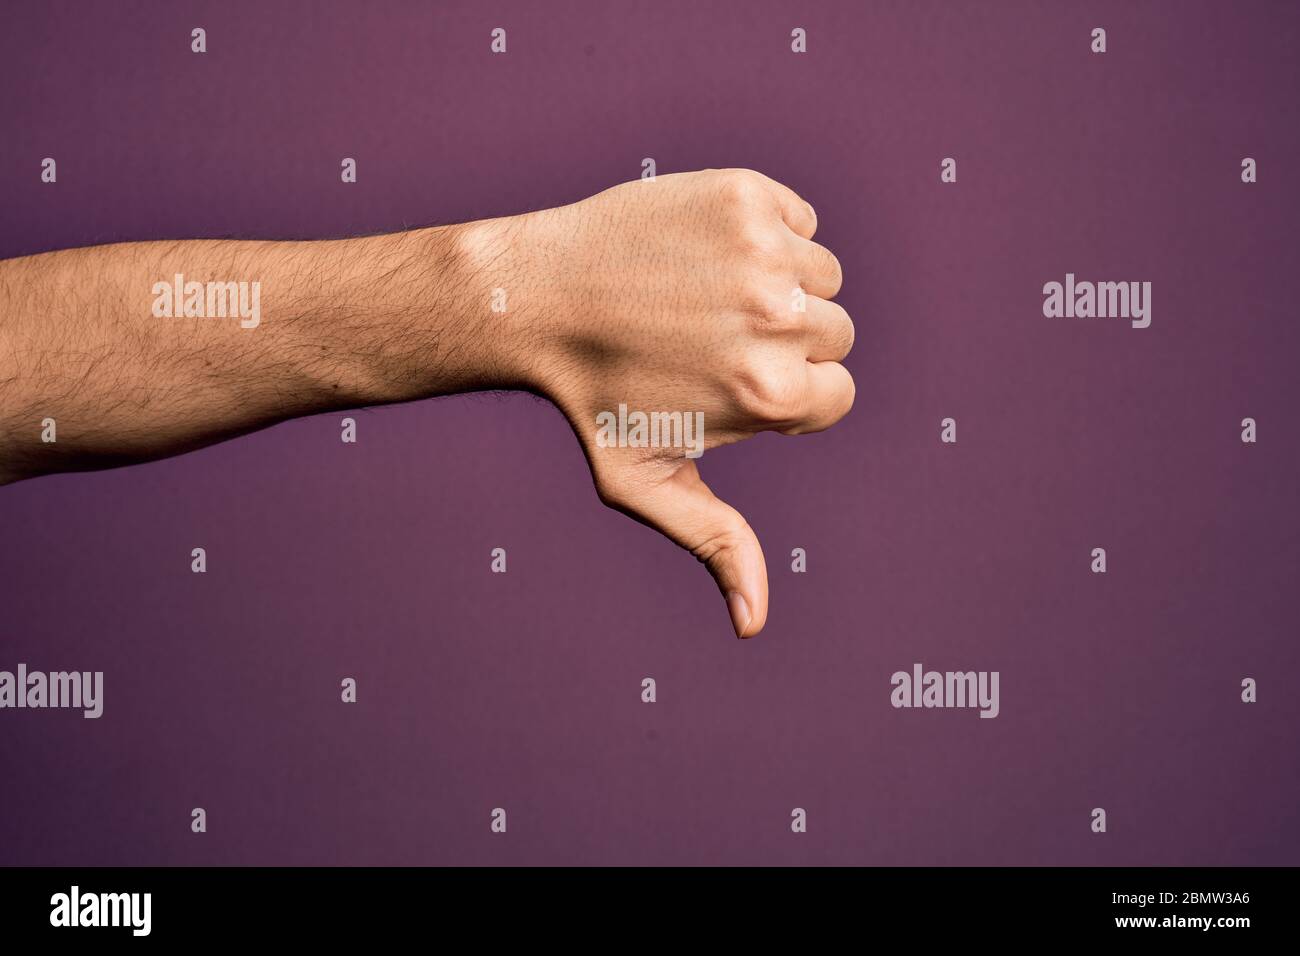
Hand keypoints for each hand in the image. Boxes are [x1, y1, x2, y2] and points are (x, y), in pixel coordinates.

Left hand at [469, 169, 854, 637]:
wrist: (537, 297)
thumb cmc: (594, 401)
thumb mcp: (648, 484)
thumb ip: (715, 545)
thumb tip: (753, 625)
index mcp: (773, 395)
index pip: (837, 396)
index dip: (785, 396)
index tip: (725, 384)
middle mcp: (778, 318)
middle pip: (837, 335)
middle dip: (787, 343)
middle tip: (707, 340)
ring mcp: (764, 250)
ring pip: (824, 276)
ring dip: (783, 288)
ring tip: (707, 298)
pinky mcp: (747, 193)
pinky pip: (801, 220)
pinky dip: (771, 234)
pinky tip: (706, 256)